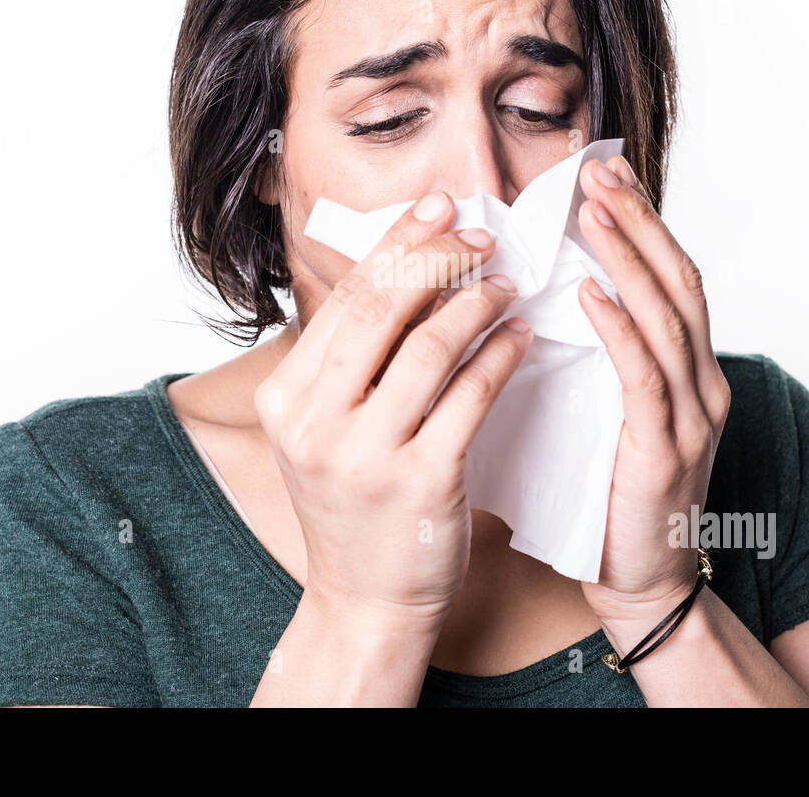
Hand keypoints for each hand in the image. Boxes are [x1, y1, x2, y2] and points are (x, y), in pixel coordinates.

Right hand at [254, 192, 532, 636]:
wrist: (366, 601)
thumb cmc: (357, 507)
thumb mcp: (324, 430)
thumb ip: (347, 361)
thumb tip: (403, 267)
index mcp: (287, 399)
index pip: (345, 298)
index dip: (397, 244)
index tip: (437, 206)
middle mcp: (316, 422)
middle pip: (381, 308)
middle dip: (437, 257)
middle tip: (481, 234)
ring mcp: (366, 454)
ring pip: (430, 346)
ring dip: (476, 302)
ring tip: (507, 283)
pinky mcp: (422, 480)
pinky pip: (470, 395)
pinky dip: (500, 355)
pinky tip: (521, 335)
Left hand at [574, 155, 731, 624]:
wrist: (641, 581)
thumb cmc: (612, 495)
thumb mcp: (607, 412)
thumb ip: (596, 358)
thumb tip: (547, 296)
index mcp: (687, 370)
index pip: (669, 276)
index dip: (641, 222)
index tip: (604, 173)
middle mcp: (701, 382)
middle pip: (676, 281)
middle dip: (637, 222)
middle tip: (598, 173)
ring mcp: (691, 415)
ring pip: (666, 317)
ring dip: (628, 259)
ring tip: (592, 212)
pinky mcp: (665, 450)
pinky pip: (643, 377)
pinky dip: (620, 330)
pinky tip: (591, 294)